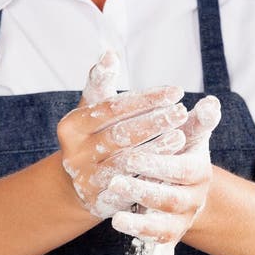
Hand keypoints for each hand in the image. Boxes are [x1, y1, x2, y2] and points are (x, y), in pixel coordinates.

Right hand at [57, 50, 187, 218]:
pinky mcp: (101, 200)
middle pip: (120, 134)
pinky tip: (170, 163)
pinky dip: (150, 173)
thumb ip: (101, 85)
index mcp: (72, 126)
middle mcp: (75, 153)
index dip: (145, 99)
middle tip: (181, 112)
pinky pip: (130, 185)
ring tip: (180, 136)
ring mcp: (87, 179)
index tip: (176, 91)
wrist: (78, 186)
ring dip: (155, 148)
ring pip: (126, 161)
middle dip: (153, 122)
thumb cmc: (92, 138)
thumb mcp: (92, 111)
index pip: (112, 107)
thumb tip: (109, 54)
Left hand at [108, 95, 221, 254]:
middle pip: (170, 199)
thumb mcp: (190, 133)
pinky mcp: (168, 240)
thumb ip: (198, 120)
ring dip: (141, 226)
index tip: (133, 154)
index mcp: (198, 173)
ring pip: (164, 229)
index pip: (183, 169)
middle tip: (115, 182)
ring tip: (116, 219)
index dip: (160, 164)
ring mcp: (180, 223)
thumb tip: (212, 104)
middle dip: (143, 190)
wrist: (186, 185)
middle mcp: (192, 201)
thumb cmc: (182, 152)